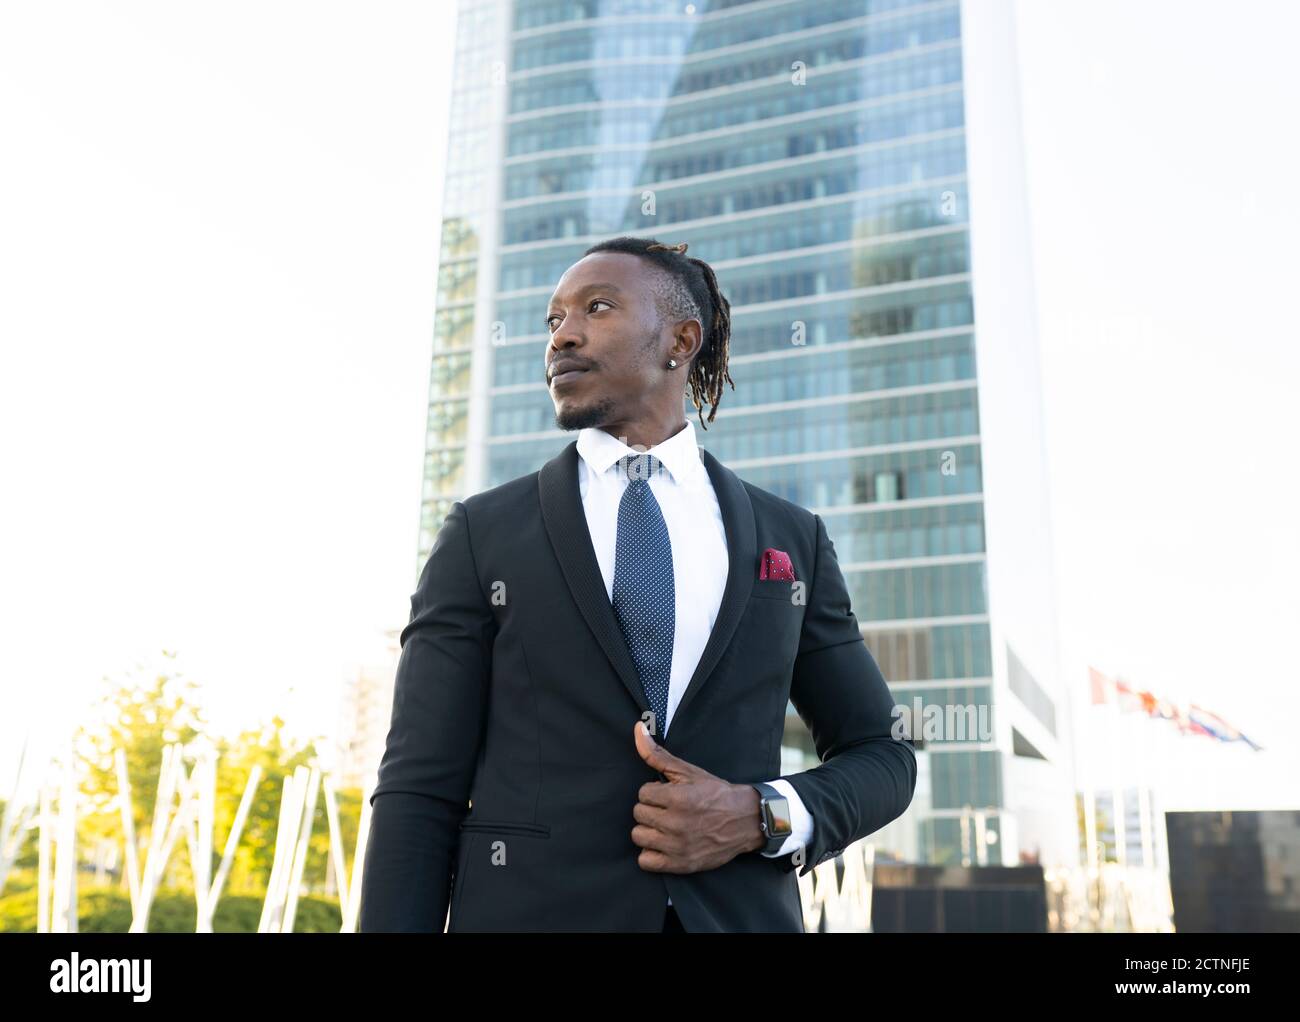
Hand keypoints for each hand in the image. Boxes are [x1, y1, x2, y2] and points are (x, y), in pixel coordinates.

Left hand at [630, 721, 764, 874]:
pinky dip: (652, 854)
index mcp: (678, 798)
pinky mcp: (680, 864)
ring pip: (639, 836)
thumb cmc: (714, 793)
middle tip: (668, 809)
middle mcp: (676, 824)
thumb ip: (657, 753)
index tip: (669, 794)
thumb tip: (638, 728)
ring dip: (649, 830)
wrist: (745, 820)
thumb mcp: (687, 771)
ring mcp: (678, 846)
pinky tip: (664, 843)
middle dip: (652, 809)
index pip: (643, 793)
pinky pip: (646, 861)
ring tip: (665, 825)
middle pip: (638, 814)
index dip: (655, 791)